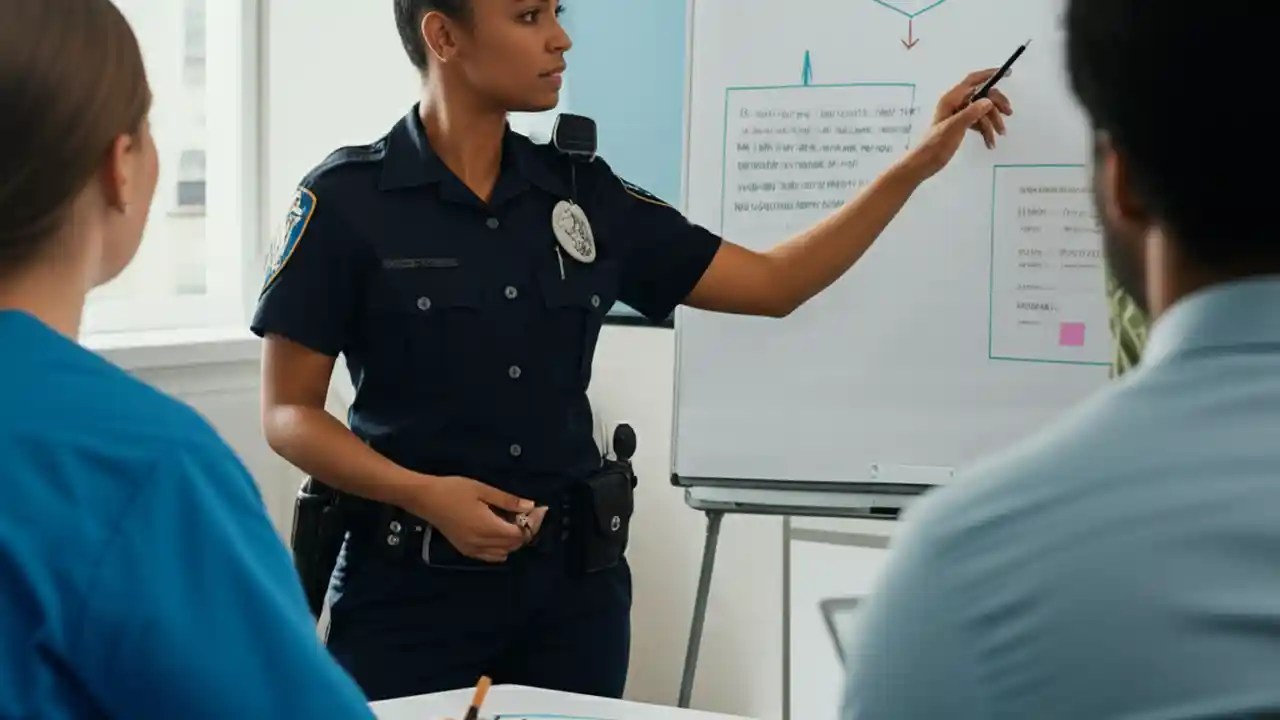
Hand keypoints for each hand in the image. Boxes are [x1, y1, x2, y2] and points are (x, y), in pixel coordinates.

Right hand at [399, 475, 535, 562]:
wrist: (425, 499)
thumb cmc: (453, 490)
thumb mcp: (483, 489)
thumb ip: (508, 501)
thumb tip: (530, 506)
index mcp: (487, 528)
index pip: (519, 534)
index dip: (533, 523)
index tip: (539, 509)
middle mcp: (481, 543)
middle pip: (513, 545)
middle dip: (525, 530)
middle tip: (528, 513)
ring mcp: (472, 549)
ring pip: (503, 552)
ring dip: (513, 540)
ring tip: (513, 521)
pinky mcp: (465, 550)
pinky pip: (490, 556)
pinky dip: (500, 548)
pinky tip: (499, 532)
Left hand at [901, 69, 1014, 179]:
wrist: (924, 163)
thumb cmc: (936, 145)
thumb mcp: (954, 128)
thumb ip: (971, 113)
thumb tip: (988, 101)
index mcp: (951, 99)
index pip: (973, 80)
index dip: (989, 74)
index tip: (1007, 73)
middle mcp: (955, 103)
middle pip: (982, 96)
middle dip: (996, 105)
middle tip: (1008, 114)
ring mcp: (958, 114)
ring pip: (982, 111)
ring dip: (992, 122)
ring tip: (999, 135)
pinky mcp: (960, 125)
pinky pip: (978, 122)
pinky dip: (985, 130)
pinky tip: (989, 142)